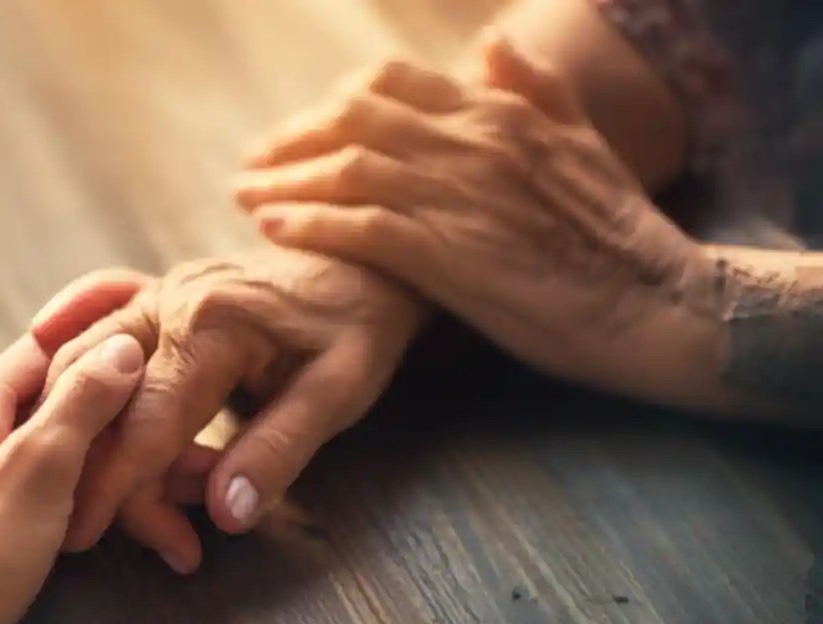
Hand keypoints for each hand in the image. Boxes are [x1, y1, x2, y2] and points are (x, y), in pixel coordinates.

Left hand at [0, 332, 209, 623]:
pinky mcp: (3, 519)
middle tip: (190, 445)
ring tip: (186, 494)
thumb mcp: (40, 461)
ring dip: (126, 469)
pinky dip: (102, 501)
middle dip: (131, 423)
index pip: (52, 346)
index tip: (162, 359)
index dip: (107, 349)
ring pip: (73, 454)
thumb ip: (83, 399)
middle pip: (68, 405)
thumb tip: (123, 344)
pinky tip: (143, 522)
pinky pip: (61, 493)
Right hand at [31, 248, 427, 572]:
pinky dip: (66, 344)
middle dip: (96, 470)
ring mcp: (156, 292)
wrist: (360, 263)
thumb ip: (278, 451)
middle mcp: (170, 300)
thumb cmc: (356, 328)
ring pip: (84, 360)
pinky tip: (43, 354)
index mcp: (213, 326)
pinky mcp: (154, 294)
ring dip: (84, 426)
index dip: (116, 484)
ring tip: (114, 490)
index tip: (86, 534)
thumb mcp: (339, 393)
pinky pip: (92, 314)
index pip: (146, 419)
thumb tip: (226, 513)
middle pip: (100, 395)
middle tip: (118, 534)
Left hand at [234, 39, 718, 407]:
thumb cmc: (620, 233)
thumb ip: (534, 89)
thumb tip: (490, 40)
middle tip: (254, 166)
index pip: (389, 85)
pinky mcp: (450, 255)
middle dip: (292, 140)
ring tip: (246, 198)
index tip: (299, 133)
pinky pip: (361, 227)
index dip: (331, 104)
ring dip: (286, 182)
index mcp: (497, 113)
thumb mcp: (584, 142)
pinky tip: (275, 231)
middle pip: (353, 120)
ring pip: (348, 170)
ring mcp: (458, 196)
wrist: (657, 304)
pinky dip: (310, 224)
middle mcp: (471, 142)